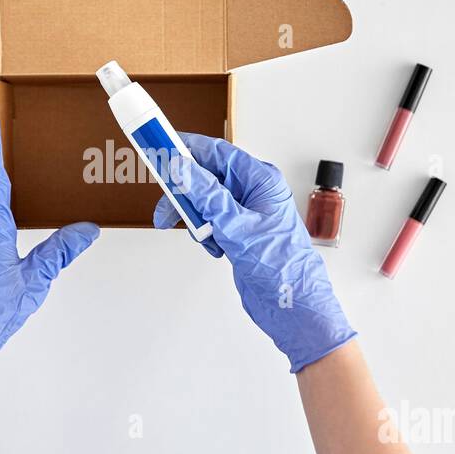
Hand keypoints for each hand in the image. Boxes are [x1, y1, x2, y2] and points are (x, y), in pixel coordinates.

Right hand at [154, 134, 355, 371]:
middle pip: (206, 177)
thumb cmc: (281, 266)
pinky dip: (205, 234)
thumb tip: (181, 167)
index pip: (217, 153)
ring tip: (203, 237)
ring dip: (196, 218)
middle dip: (186, 193)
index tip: (161, 148)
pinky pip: (210, 222)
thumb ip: (206, 194)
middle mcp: (254, 192)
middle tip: (167, 207)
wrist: (292, 305)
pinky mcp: (239, 232)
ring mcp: (246, 213)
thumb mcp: (236, 226)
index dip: (188, 149)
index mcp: (260, 181)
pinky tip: (215, 249)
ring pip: (205, 202)